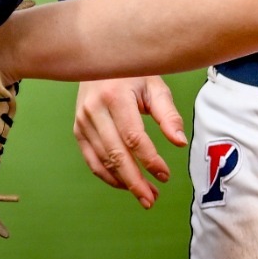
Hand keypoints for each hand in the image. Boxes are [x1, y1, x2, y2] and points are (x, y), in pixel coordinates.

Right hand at [72, 75, 188, 209]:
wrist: (99, 59)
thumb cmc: (132, 71)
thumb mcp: (155, 85)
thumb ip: (168, 114)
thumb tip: (179, 142)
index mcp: (115, 96)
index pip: (133, 137)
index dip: (150, 159)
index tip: (165, 174)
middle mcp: (94, 110)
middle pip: (116, 154)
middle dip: (135, 180)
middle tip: (152, 199)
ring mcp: (82, 121)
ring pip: (103, 161)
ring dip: (124, 182)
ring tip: (145, 195)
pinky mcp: (78, 130)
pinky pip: (91, 160)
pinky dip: (108, 176)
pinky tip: (125, 184)